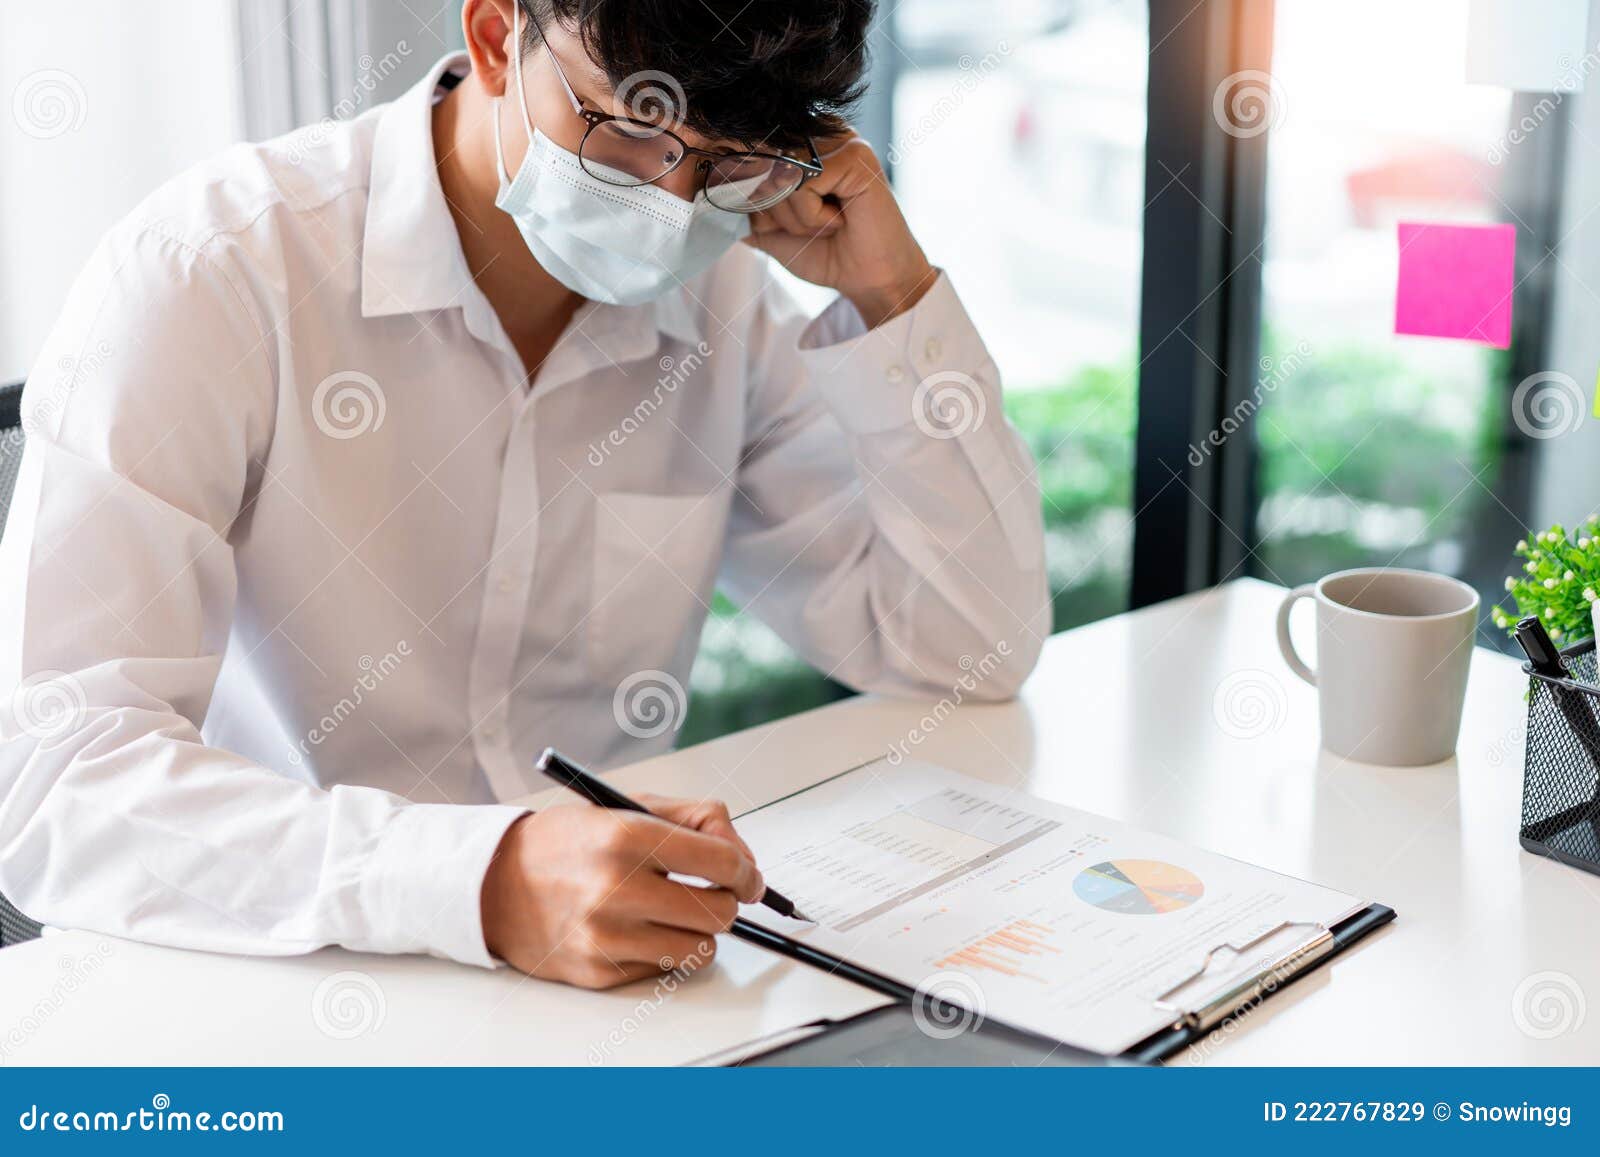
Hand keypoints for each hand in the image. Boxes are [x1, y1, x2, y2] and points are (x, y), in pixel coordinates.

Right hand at [480, 795, 763, 987]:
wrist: (494, 884)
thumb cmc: (567, 843)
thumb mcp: (627, 806)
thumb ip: (696, 820)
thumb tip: (744, 859)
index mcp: (626, 838)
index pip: (721, 862)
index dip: (747, 871)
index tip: (748, 877)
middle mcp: (615, 889)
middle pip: (719, 912)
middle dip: (725, 902)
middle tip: (710, 892)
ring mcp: (605, 937)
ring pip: (700, 949)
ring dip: (698, 931)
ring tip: (674, 911)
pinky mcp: (598, 973)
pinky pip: (663, 969)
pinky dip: (662, 950)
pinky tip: (637, 928)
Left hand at [744, 134, 938, 329]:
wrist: (868, 280)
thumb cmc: (826, 251)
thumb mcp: (769, 227)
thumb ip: (742, 202)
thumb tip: (705, 184)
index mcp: (800, 142)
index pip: (747, 152)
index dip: (748, 190)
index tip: (771, 218)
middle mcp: (819, 132)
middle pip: (759, 162)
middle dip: (772, 209)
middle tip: (808, 226)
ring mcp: (840, 139)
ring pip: (779, 174)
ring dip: (793, 217)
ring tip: (826, 224)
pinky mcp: (855, 156)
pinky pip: (803, 184)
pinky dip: (812, 217)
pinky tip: (839, 221)